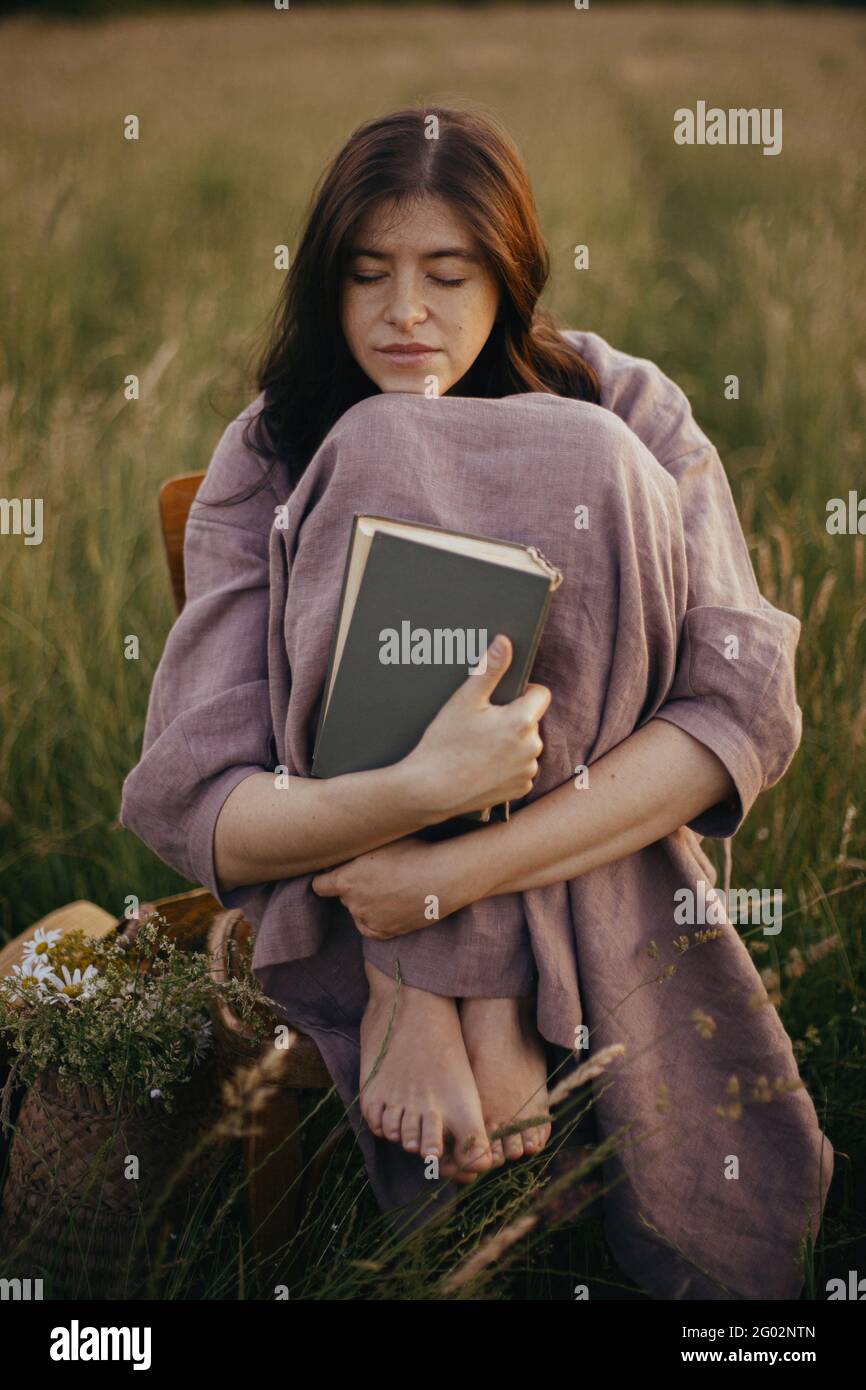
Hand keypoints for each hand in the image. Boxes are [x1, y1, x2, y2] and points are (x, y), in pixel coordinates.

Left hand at [311, 836, 456, 939]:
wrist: (443, 876)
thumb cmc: (413, 852)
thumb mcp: (378, 843)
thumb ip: (355, 854)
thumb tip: (343, 851)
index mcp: (346, 880)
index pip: (319, 885)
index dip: (325, 879)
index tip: (334, 873)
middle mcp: (353, 903)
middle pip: (343, 897)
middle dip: (353, 888)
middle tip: (374, 875)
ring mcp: (371, 920)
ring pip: (359, 912)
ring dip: (366, 904)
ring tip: (389, 889)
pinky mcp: (389, 932)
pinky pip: (371, 929)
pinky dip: (375, 921)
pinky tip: (387, 908)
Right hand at [402, 633, 550, 821]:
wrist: (429, 791)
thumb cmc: (444, 744)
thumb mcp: (464, 701)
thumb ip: (489, 670)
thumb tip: (505, 642)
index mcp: (522, 721)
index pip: (541, 694)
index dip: (522, 692)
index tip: (499, 700)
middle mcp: (532, 747)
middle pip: (531, 720)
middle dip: (513, 719)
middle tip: (481, 726)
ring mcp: (528, 771)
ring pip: (526, 745)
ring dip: (512, 743)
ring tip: (479, 748)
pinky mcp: (521, 789)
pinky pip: (521, 769)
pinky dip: (507, 766)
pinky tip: (483, 766)